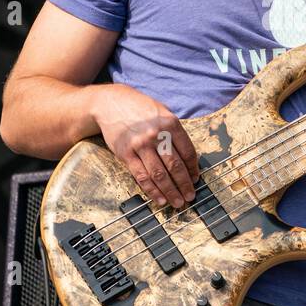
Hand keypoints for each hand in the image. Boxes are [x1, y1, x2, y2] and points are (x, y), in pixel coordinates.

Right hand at [91, 84, 199, 207]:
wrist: (110, 103)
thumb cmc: (140, 109)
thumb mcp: (162, 112)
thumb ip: (175, 132)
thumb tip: (188, 158)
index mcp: (170, 124)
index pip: (187, 151)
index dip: (193, 169)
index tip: (195, 179)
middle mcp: (157, 135)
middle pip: (175, 166)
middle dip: (184, 184)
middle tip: (190, 197)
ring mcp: (140, 145)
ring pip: (159, 174)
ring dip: (171, 191)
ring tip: (178, 202)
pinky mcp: (126, 154)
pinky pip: (142, 176)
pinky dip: (152, 190)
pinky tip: (160, 199)